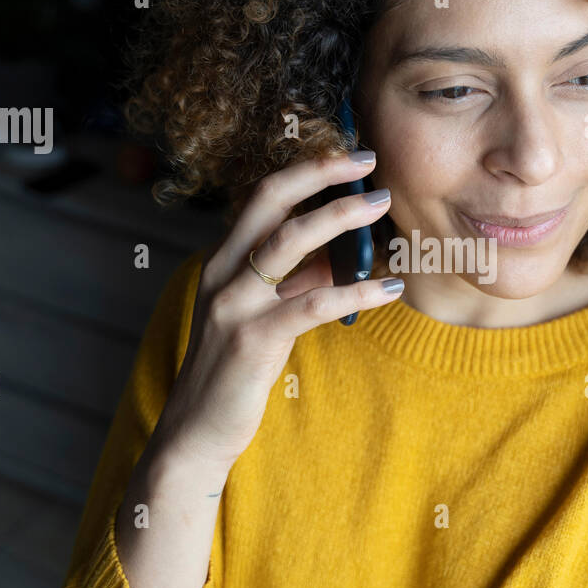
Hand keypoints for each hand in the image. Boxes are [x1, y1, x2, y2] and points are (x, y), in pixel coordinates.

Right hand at [145, 149, 399, 479]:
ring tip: (383, 205)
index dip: (306, 169)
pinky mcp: (252, 340)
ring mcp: (234, 304)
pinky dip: (356, 292)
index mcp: (223, 260)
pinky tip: (390, 288)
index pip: (262, 196)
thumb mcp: (265, 313)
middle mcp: (222, 272)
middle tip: (368, 159)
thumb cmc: (235, 370)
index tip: (348, 156)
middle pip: (270, 201)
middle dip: (320, 172)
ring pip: (289, 242)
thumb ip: (297, 281)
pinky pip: (313, 304)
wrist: (197, 431)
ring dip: (340, 217)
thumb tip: (345, 252)